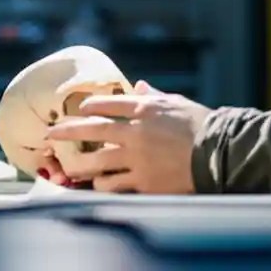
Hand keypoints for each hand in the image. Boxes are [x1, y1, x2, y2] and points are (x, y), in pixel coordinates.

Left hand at [45, 80, 210, 193]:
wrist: (219, 154)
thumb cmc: (202, 125)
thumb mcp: (177, 103)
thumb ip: (155, 97)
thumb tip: (141, 86)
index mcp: (144, 109)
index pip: (106, 104)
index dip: (88, 107)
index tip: (78, 110)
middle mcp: (135, 132)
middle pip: (92, 130)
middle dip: (67, 132)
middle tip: (51, 134)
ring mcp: (138, 159)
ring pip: (98, 162)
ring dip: (82, 165)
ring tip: (71, 167)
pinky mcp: (144, 182)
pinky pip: (115, 185)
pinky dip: (104, 184)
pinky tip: (97, 184)